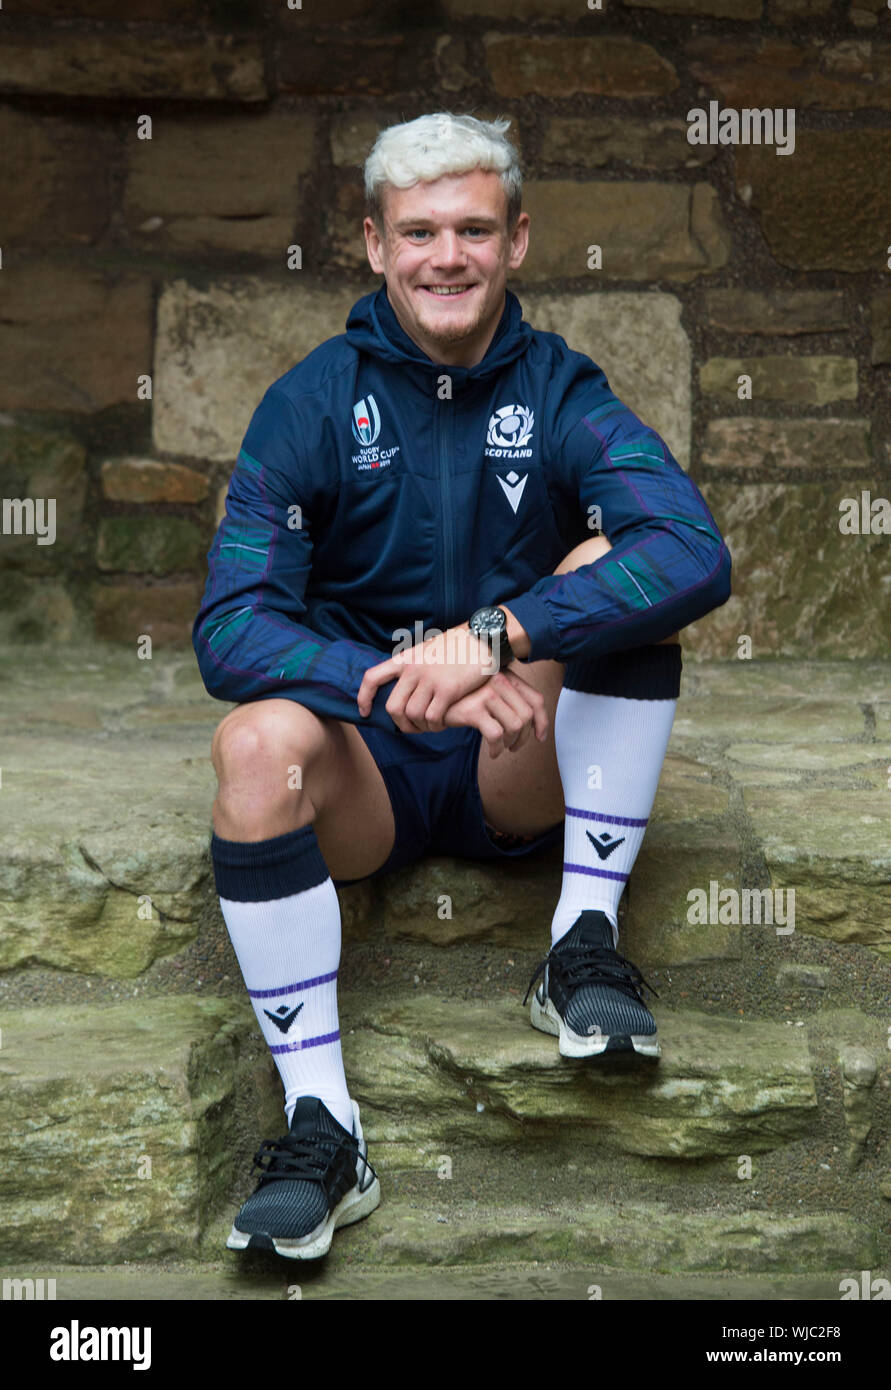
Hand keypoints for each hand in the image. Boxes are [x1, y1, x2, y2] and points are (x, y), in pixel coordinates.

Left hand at [356, 625, 497, 732]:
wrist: (484, 636)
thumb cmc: (460, 644)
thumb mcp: (429, 648)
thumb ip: (416, 664)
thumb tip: (406, 682)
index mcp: (406, 658)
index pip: (372, 678)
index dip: (364, 697)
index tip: (365, 712)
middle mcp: (413, 669)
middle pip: (393, 707)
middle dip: (400, 724)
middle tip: (412, 728)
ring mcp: (430, 679)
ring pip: (413, 715)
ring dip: (421, 726)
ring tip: (432, 725)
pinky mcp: (448, 689)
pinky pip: (432, 718)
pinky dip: (436, 725)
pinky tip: (443, 723)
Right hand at [442, 667, 548, 757]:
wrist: (430, 696)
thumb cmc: (460, 696)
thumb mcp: (486, 691)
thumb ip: (507, 699)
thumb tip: (532, 723)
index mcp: (506, 676)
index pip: (535, 700)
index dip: (542, 722)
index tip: (540, 737)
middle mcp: (499, 681)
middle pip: (527, 716)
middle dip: (524, 737)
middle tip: (514, 747)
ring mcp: (486, 693)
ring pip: (515, 725)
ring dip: (510, 743)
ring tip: (501, 748)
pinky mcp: (472, 709)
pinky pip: (496, 735)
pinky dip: (497, 749)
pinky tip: (492, 752)